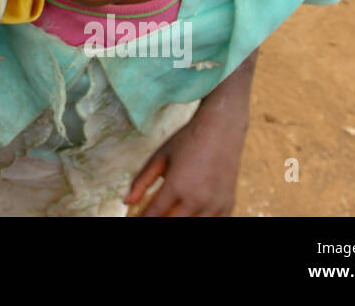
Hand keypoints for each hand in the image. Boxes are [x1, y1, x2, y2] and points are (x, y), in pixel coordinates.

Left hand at [125, 50, 257, 215]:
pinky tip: (190, 214)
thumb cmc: (187, 140)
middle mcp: (197, 199)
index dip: (143, 219)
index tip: (136, 219)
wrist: (222, 129)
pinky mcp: (228, 205)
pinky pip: (214, 223)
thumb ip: (142, 181)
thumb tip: (126, 201)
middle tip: (153, 214)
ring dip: (180, 220)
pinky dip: (200, 221)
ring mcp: (215, 204)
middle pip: (173, 223)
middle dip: (160, 221)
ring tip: (171, 212)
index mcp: (177, 185)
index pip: (155, 213)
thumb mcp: (160, 157)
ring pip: (194, 226)